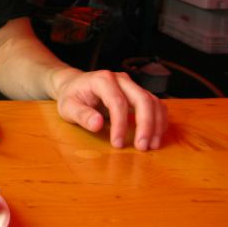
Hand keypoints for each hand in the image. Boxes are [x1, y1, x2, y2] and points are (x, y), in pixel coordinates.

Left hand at [52, 69, 167, 150]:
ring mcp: (131, 85)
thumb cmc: (71, 96)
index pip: (117, 102)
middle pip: (142, 99)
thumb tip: (98, 124)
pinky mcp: (137, 93)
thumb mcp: (68, 107)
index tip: (117, 144)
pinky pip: (155, 105)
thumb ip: (81, 115)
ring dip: (156, 124)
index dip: (120, 124)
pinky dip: (159, 120)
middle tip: (142, 147)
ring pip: (153, 102)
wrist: (74, 85)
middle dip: (146, 124)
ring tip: (152, 145)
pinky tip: (155, 136)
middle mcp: (121, 79)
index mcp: (102, 80)